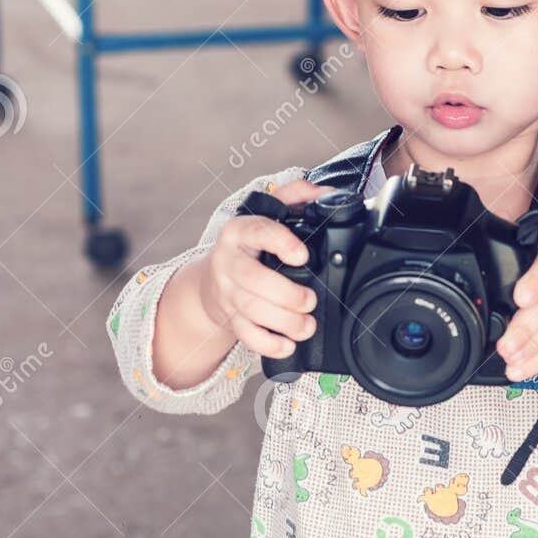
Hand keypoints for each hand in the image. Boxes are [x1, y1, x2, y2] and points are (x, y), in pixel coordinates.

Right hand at [198, 178, 326, 359]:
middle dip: (287, 294)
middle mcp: (228, 261)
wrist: (211, 280)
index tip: (303, 256)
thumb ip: (294, 196)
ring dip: (285, 322)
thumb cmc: (248, 246)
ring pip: (251, 310)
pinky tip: (288, 343)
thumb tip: (326, 193)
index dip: (280, 242)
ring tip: (307, 325)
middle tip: (310, 299)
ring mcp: (226, 292)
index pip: (257, 231)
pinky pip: (246, 336)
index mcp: (239, 231)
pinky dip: (269, 344)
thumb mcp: (266, 214)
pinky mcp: (229, 318)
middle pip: (254, 280)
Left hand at [496, 247, 537, 382]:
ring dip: (532, 344)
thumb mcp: (530, 297)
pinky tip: (521, 367)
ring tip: (512, 356)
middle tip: (505, 343)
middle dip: (524, 326)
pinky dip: (537, 362)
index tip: (520, 299)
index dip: (535, 280)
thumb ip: (512, 303)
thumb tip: (491, 323)